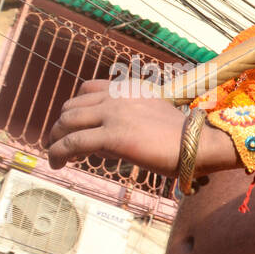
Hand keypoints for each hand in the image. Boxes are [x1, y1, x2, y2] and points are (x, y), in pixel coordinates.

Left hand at [46, 78, 188, 174]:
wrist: (199, 144)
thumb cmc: (185, 138)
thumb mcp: (155, 118)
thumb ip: (132, 120)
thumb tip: (110, 144)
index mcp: (128, 89)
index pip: (88, 90)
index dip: (75, 108)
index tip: (75, 125)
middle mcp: (117, 96)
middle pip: (72, 107)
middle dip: (61, 126)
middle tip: (61, 144)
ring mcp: (113, 114)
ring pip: (67, 123)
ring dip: (55, 140)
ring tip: (55, 156)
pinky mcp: (112, 136)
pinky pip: (73, 143)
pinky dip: (58, 153)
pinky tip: (57, 164)